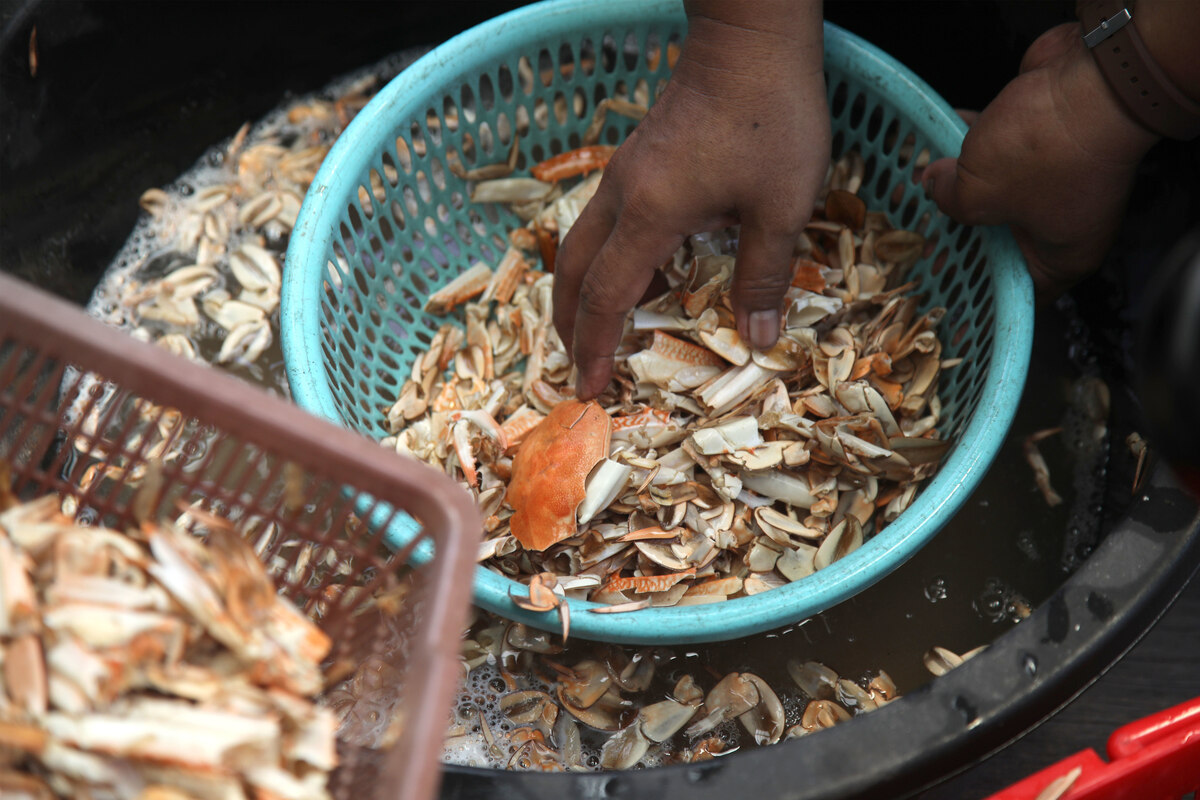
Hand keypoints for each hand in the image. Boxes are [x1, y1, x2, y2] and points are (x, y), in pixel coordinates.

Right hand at [553, 1, 829, 398]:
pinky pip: (605, 224)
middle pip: (571, 271)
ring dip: (585, 292)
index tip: (590, 390)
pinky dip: (609, 262)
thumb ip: (763, 274)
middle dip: (569, 324)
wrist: (750, 41)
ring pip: (582, 245)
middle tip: (582, 365)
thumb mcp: (781, 206)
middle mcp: (621, 197)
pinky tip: (647, 275)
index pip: (606, 296)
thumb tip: (756, 338)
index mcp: (649, 214)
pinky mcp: (638, 162)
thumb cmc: (770, 118)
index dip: (595, 348)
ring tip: (609, 329)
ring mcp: (624, 176)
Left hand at [922, 23, 1159, 299]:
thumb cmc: (1045, 150)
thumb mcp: (978, 192)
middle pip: (999, 240)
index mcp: (1061, 256)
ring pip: (998, 190)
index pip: (1015, 292)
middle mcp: (1065, 222)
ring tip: (912, 185)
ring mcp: (1059, 178)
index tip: (936, 284)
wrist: (1096, 74)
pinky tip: (935, 139)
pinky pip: (1002, 150)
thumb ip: (949, 198)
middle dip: (956, 231)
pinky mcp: (1049, 138)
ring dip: (958, 183)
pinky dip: (972, 145)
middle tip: (914, 234)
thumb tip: (933, 185)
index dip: (974, 289)